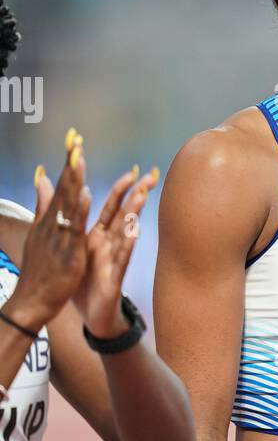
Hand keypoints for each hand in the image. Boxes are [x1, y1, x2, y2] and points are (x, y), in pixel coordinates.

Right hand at [9, 129, 91, 329]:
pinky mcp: (67, 253)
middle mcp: (53, 225)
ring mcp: (59, 238)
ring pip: (68, 205)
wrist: (32, 300)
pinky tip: (83, 195)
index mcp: (50, 219)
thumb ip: (43, 204)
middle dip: (70, 164)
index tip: (75, 140)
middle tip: (76, 139)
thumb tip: (42, 176)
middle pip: (63, 190)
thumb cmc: (39, 268)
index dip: (68, 163)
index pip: (61, 186)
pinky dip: (77, 212)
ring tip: (80, 158)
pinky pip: (73, 229)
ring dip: (74, 181)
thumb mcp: (40, 232)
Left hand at [69, 148, 160, 337]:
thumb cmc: (86, 284)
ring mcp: (114, 260)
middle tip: (149, 176)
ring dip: (134, 214)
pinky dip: (128, 245)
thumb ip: (73, 226)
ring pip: (126, 233)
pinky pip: (122, 259)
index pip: (113, 208)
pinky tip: (134, 232)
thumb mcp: (75, 252)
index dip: (121, 189)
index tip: (133, 171)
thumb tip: (71, 205)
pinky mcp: (115, 278)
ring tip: (142, 195)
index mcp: (98, 237)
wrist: (91, 315)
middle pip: (125, 216)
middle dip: (136, 196)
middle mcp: (110, 245)